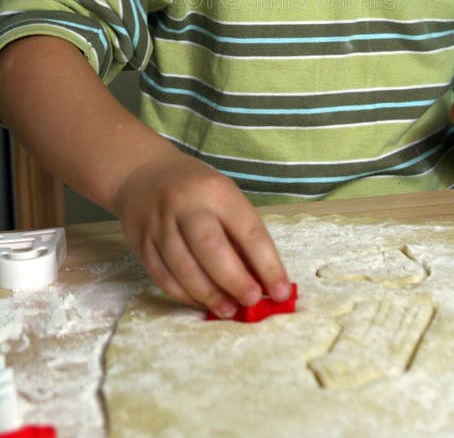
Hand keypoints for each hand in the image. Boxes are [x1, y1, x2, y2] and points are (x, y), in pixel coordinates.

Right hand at [114, 149, 291, 316]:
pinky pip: (163, 276)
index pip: (248, 230)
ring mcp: (160, 225)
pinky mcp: (141, 243)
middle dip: (235, 281)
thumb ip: (241, 235)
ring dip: (209, 295)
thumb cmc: (197, 190)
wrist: (144, 173)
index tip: (280, 292)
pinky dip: (184, 295)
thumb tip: (262, 281)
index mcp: (218, 191)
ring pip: (184, 267)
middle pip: (211, 249)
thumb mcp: (224, 197)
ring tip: (228, 310)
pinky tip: (201, 303)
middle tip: (251, 302)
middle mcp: (187, 205)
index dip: (268, 265)